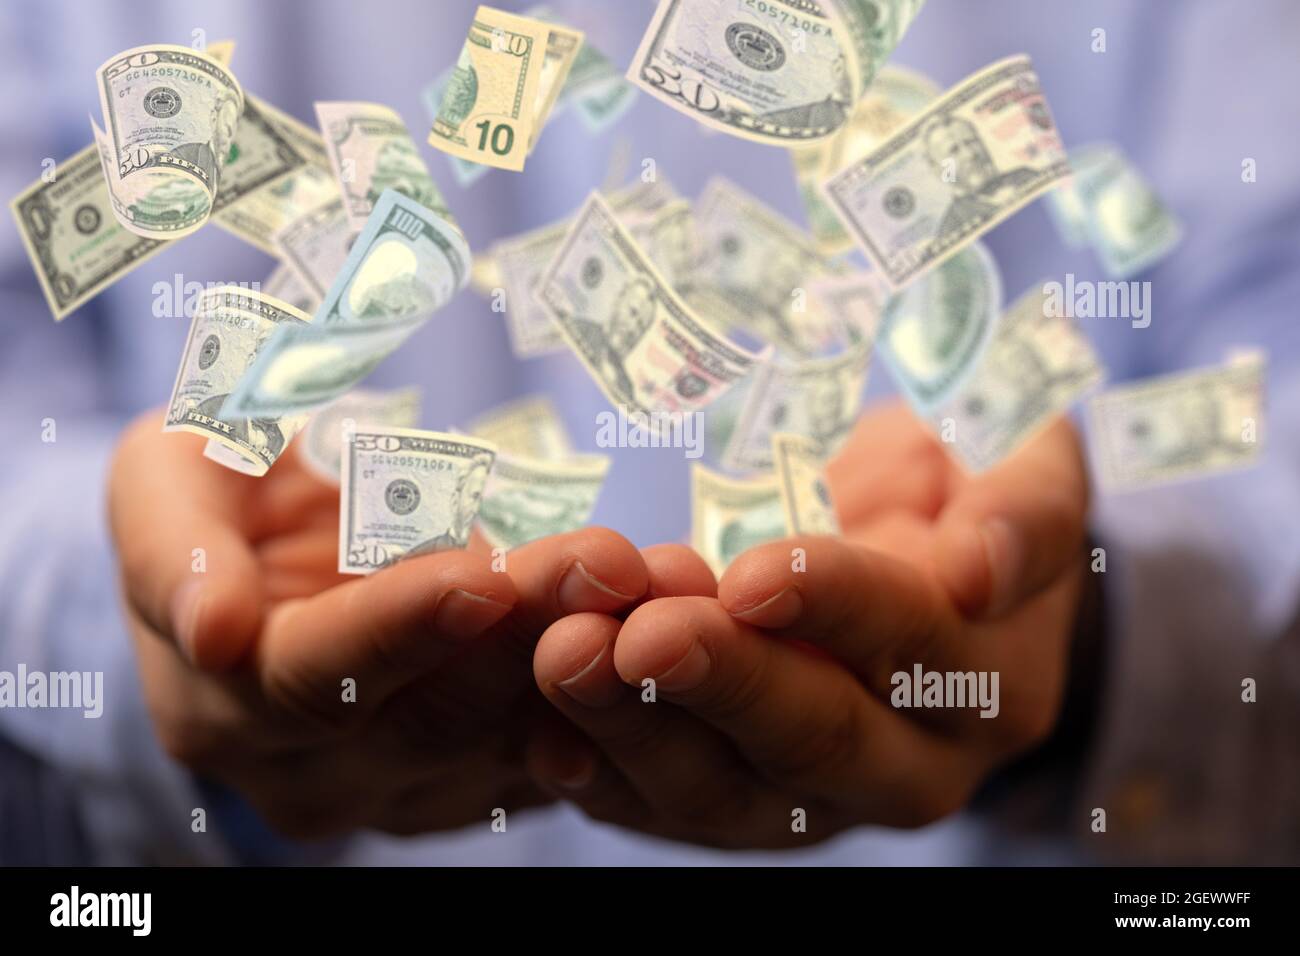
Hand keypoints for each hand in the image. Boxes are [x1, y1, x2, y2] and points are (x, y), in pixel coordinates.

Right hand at [107, 409, 705, 839]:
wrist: (268, 553)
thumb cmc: (215, 492)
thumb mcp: (164, 479)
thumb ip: (174, 550)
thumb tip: (215, 631)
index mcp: (224, 703)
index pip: (315, 678)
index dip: (399, 628)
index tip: (482, 574)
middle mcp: (315, 770)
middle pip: (432, 712)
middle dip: (522, 632)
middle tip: (604, 563)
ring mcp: (405, 784)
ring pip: (507, 731)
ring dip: (585, 657)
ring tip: (651, 581)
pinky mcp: (480, 772)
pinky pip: (553, 741)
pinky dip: (612, 685)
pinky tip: (669, 621)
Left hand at [528, 402, 1089, 846]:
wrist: (945, 603)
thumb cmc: (970, 513)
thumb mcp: (1026, 481)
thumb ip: (1023, 512)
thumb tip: (980, 569)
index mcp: (988, 677)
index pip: (912, 641)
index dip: (834, 605)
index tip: (754, 574)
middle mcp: (909, 762)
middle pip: (814, 736)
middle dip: (723, 683)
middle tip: (641, 635)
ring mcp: (818, 803)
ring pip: (727, 789)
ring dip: (638, 730)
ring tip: (565, 659)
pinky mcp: (742, 809)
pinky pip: (666, 813)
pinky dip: (605, 779)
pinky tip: (548, 737)